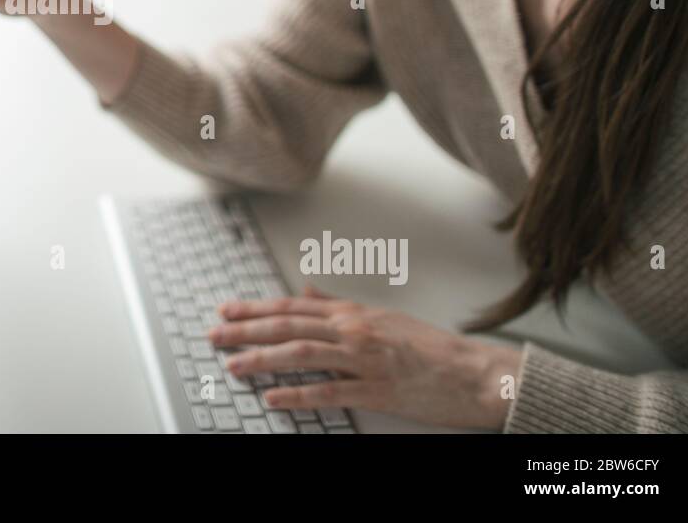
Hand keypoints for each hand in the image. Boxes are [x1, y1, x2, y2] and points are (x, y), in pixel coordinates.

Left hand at [207, 284, 523, 429]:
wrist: (473, 371)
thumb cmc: (430, 347)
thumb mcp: (380, 316)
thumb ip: (338, 303)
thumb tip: (306, 289)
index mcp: (352, 313)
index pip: (292, 307)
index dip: (255, 308)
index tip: (226, 311)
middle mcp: (353, 330)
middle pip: (289, 327)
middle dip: (246, 330)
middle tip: (215, 335)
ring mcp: (364, 359)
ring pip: (302, 354)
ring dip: (263, 359)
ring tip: (234, 364)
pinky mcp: (378, 389)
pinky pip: (330, 391)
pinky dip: (299, 394)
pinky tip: (274, 398)